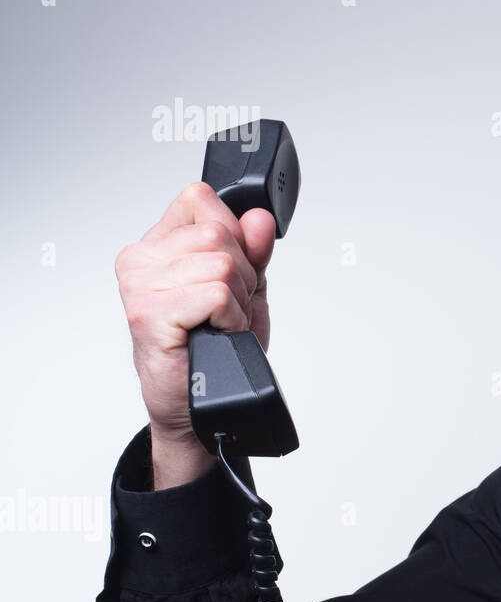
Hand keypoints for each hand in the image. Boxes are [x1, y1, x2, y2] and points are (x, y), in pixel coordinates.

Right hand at [115, 181, 275, 486]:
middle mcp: (140, 260)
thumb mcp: (244, 289)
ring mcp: (139, 285)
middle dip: (242, 275)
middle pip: (220, 234)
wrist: (199, 402)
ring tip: (219, 323)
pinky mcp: (149, 313)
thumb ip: (253, 250)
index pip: (201, 199)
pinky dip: (230, 317)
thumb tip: (259, 219)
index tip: (230, 273)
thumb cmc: (215, 348)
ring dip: (236, 301)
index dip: (233, 236)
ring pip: (222, 263)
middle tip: (226, 309)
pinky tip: (215, 333)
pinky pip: (216, 293)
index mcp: (157, 244)